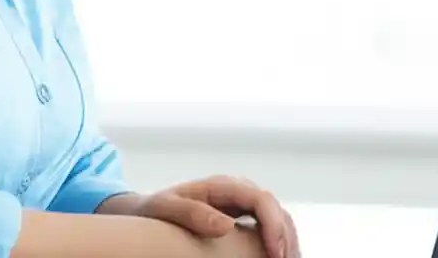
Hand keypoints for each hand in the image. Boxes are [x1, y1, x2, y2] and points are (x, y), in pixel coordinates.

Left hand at [99, 176, 300, 257]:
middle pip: (275, 208)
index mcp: (223, 185)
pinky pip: (269, 227)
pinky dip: (278, 243)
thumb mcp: (166, 208)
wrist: (151, 209)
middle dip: (284, 236)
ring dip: (286, 241)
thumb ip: (192, 213)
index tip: (274, 253)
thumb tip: (225, 226)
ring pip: (278, 217)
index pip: (261, 199)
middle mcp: (239, 190)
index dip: (273, 224)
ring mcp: (244, 203)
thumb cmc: (156, 209)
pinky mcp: (244, 217)